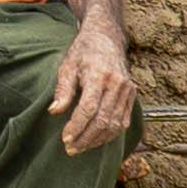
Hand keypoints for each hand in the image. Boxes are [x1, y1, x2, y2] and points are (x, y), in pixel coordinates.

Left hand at [46, 22, 135, 153]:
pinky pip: (123, 121)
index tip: (65, 139)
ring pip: (115, 124)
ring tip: (80, 147)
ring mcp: (127, 90)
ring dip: (97, 140)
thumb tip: (54, 111)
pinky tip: (96, 140)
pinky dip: (110, 134)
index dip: (77, 126)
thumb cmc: (83, 53)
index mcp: (99, 75)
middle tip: (70, 149)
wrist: (106, 38)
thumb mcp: (67, 66)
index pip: (89, 109)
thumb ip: (62, 89)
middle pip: (103, 120)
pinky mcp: (132, 94)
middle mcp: (117, 84)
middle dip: (86, 138)